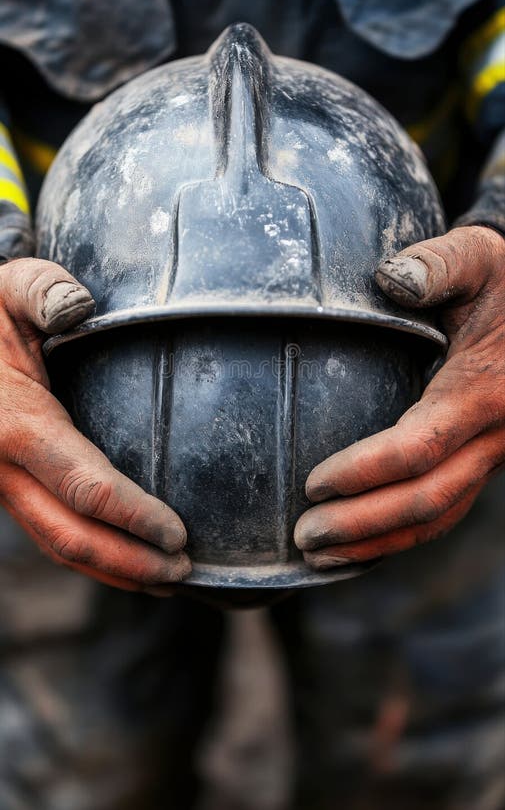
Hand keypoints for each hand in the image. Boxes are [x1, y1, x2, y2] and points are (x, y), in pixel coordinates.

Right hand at [0, 259, 189, 592]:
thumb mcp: (7, 289)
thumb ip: (42, 293)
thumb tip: (76, 308)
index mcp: (15, 423)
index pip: (84, 488)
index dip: (133, 517)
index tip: (178, 533)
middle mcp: (2, 466)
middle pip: (70, 535)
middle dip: (129, 562)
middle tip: (182, 571)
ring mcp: (0, 483)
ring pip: (54, 543)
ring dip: (109, 569)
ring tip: (163, 579)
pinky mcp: (5, 485)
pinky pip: (45, 530)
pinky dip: (86, 552)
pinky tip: (121, 558)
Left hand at [295, 226, 504, 567]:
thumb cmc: (503, 278)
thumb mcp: (479, 256)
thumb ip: (439, 265)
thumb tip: (392, 280)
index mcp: (483, 389)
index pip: (420, 447)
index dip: (366, 472)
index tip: (314, 482)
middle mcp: (493, 433)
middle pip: (428, 500)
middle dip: (364, 525)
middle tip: (305, 536)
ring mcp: (492, 452)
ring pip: (440, 517)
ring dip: (380, 543)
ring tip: (321, 555)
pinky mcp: (483, 458)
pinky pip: (447, 510)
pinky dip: (403, 536)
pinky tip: (363, 547)